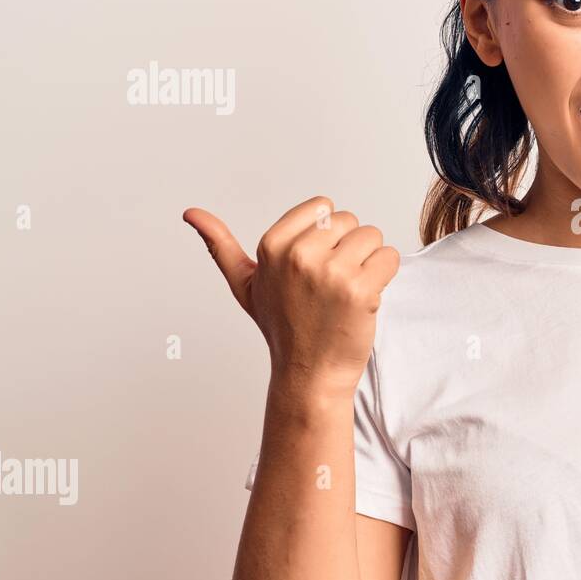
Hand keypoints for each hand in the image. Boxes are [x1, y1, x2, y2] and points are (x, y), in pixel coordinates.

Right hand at [183, 195, 399, 395]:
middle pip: (350, 220)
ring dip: (368, 262)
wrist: (309, 373)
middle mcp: (299, 255)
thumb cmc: (282, 328)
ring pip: (372, 236)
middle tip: (331, 284)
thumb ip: (220, 245)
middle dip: (348, 248)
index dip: (326, 234)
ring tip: (346, 291)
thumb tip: (191, 213)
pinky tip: (364, 298)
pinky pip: (389, 257)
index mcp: (273, 246)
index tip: (313, 264)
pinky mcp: (360, 290)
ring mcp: (330, 273)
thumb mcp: (245, 284)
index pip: (323, 206)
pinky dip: (384, 276)